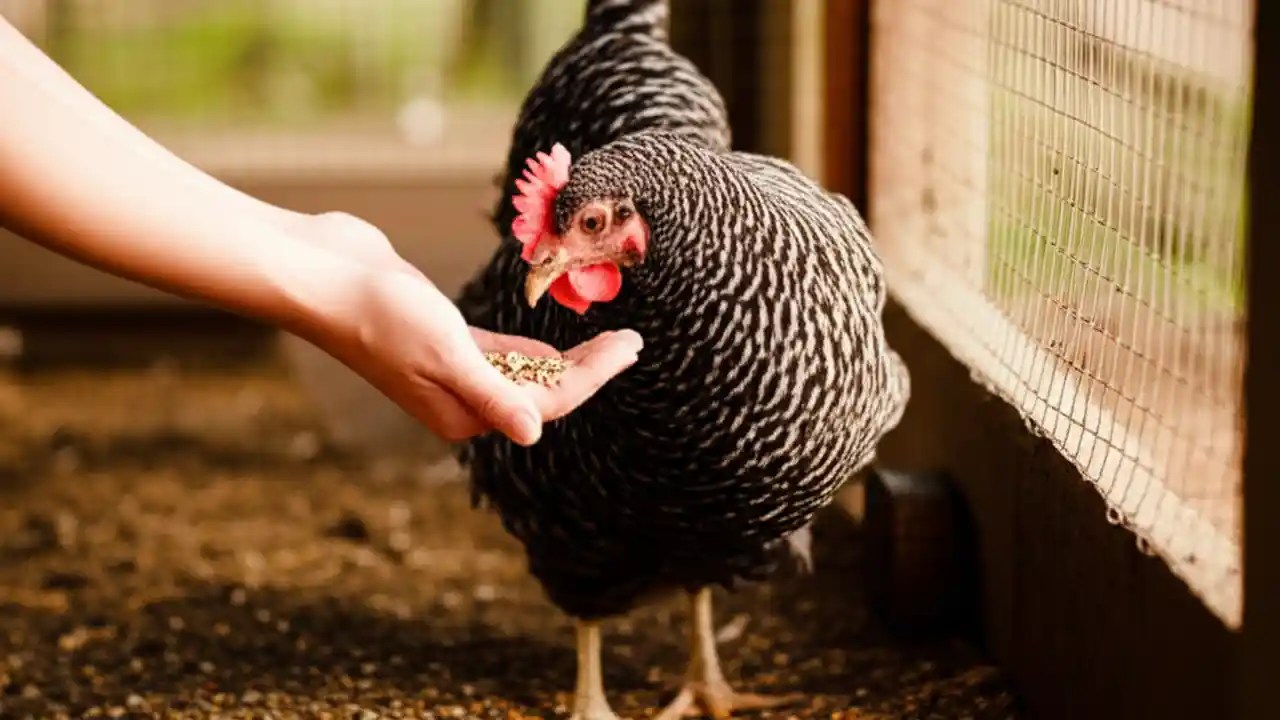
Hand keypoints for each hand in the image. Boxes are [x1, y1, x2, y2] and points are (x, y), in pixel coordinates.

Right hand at [291, 213, 642, 445]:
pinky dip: (531, 351)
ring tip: (609, 341)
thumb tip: (534, 433)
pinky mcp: (443, 339)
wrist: (323, 274)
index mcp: (463, 414)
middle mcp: (460, 400)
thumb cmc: (381, 314)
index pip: (547, 402)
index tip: (632, 346)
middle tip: (633, 341)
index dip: (595, 374)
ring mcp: (452, 370)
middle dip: (589, 368)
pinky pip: (501, 354)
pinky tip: (559, 347)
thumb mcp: (447, 353)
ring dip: (564, 359)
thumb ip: (493, 392)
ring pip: (524, 372)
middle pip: (542, 390)